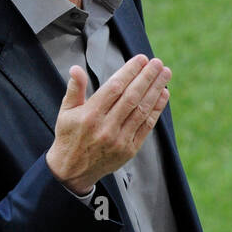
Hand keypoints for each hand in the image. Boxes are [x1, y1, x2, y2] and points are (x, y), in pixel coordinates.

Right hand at [47, 55, 170, 194]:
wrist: (72, 171)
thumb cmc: (69, 136)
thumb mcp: (65, 112)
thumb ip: (74, 89)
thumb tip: (76, 68)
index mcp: (90, 115)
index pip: (114, 88)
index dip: (129, 72)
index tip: (140, 59)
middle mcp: (106, 127)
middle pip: (131, 97)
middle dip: (147, 77)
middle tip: (157, 62)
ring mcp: (119, 139)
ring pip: (142, 110)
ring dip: (156, 90)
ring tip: (165, 74)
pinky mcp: (129, 149)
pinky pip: (146, 126)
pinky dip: (156, 109)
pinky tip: (163, 95)